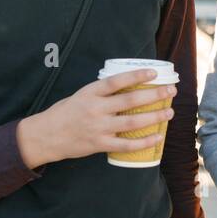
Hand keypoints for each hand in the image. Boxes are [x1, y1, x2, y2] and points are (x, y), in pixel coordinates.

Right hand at [16, 67, 175, 168]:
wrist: (45, 136)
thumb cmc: (64, 113)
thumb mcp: (80, 95)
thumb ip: (101, 93)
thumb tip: (127, 87)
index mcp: (90, 93)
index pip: (116, 81)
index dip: (136, 76)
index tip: (154, 72)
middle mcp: (95, 109)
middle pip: (130, 101)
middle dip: (154, 95)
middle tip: (171, 91)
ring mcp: (98, 128)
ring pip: (132, 123)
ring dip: (154, 118)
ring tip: (169, 113)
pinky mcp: (99, 144)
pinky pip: (126, 145)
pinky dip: (143, 142)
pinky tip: (156, 138)